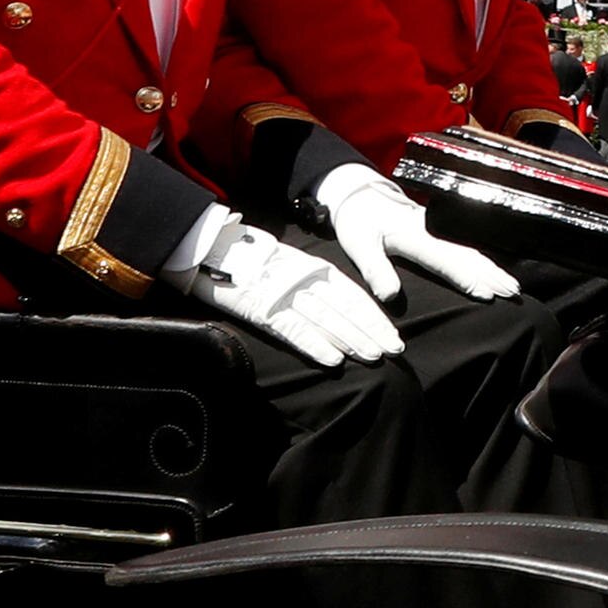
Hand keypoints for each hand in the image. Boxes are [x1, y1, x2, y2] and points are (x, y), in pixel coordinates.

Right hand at [173, 208, 405, 368]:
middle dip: (372, 331)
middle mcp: (304, 281)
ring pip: (325, 320)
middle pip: (345, 309)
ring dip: (351, 339)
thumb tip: (343, 311)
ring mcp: (284, 294)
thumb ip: (316, 286)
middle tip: (394, 350)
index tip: (393, 335)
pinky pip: (293, 329)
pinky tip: (333, 359)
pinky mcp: (262, 308)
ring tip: (372, 356)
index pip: (353, 296)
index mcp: (314, 268)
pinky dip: (314, 344)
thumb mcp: (293, 266)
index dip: (374, 317)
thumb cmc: (254, 260)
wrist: (213, 248)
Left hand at [311, 160, 521, 302]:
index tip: (487, 294)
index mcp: (415, 235)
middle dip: (492, 274)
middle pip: (468, 255)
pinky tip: (492, 270)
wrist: (360, 194)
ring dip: (492, 269)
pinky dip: (482, 260)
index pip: (446, 260)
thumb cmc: (358, 221)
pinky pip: (465, 246)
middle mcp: (432, 231)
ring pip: (470, 250)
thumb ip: (375, 270)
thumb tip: (391, 296)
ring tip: (511, 286)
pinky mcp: (438, 230)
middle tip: (513, 292)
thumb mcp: (359, 245)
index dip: (467, 278)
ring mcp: (438, 229)